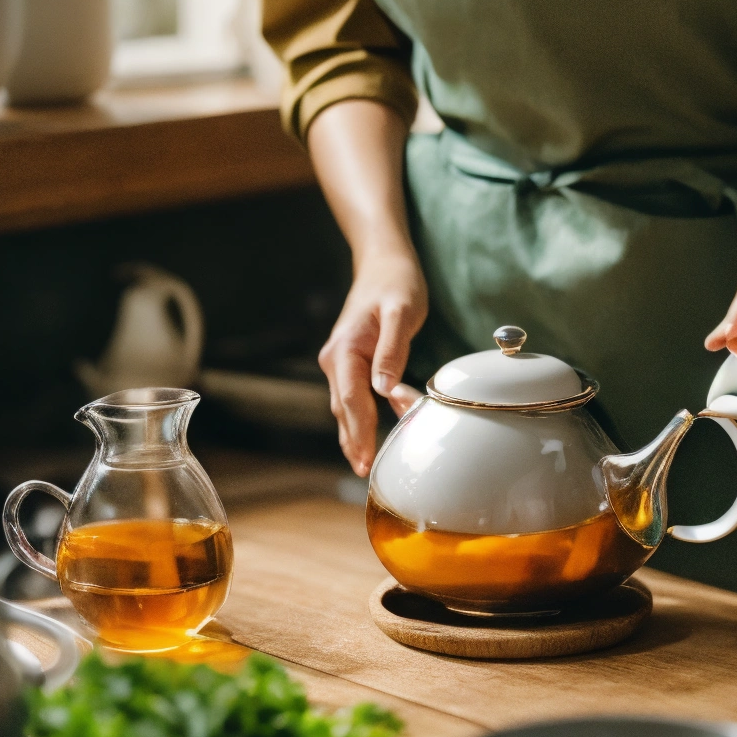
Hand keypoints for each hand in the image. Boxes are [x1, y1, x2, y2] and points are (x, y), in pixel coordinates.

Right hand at [317, 246, 428, 476]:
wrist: (383, 263)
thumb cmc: (395, 283)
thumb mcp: (401, 310)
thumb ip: (393, 350)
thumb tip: (386, 390)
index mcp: (344, 349)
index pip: (351, 398)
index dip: (359, 431)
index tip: (366, 459)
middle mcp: (335, 359)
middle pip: (344, 409)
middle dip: (353, 442)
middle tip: (366, 473)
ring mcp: (340, 362)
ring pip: (345, 406)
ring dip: (355, 434)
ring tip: (366, 464)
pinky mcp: (351, 363)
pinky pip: (352, 397)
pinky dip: (359, 418)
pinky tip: (369, 437)